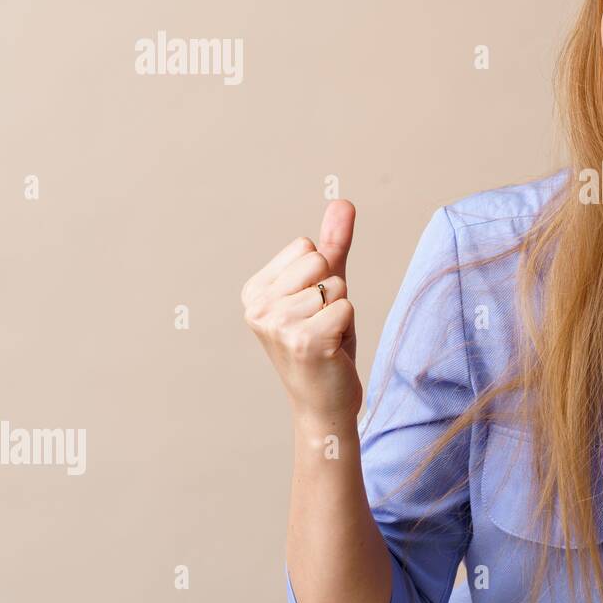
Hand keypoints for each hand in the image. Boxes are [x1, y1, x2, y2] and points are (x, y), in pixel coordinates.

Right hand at [241, 200, 362, 422]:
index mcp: (254, 291)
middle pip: (319, 262)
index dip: (321, 276)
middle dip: (333, 292)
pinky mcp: (306, 341)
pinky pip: (347, 307)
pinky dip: (347, 327)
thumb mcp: (327, 287)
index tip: (312, 309)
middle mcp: (258, 307)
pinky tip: (332, 350)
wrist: (324, 402)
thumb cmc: (325, 342)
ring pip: (335, 286)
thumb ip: (333, 244)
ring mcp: (279, 325)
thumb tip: (343, 201)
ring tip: (327, 338)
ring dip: (341, 313)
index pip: (306, 248)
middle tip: (323, 325)